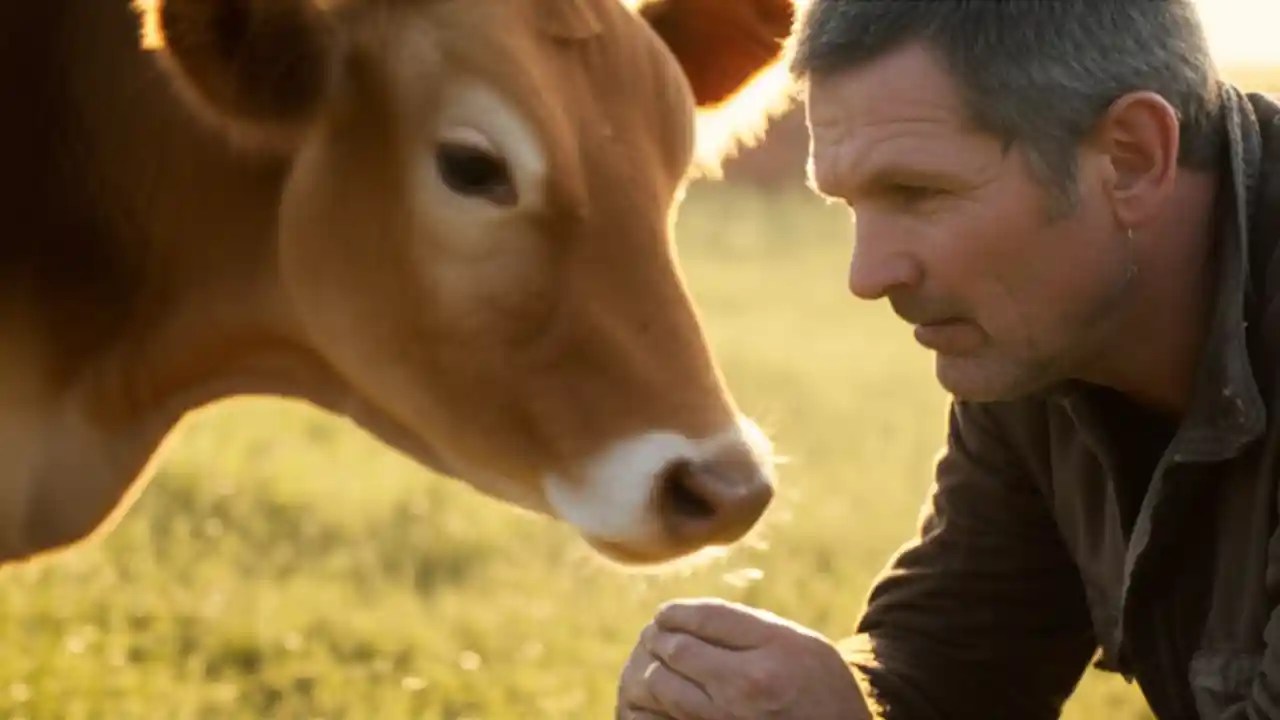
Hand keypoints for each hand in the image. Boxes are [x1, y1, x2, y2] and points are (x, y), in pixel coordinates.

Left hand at [616, 598, 870, 719]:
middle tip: (655, 635)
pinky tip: (664, 691)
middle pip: (678, 648)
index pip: (707, 617)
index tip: (666, 613)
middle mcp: (747, 684)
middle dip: (660, 637)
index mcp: (773, 650)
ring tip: (658, 661)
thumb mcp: (801, 642)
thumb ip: (750, 625)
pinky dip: (658, 700)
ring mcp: (726, 718)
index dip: (677, 612)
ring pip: (662, 683)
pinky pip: (667, 715)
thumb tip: (692, 615)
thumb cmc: (821, 687)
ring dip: (654, 667)